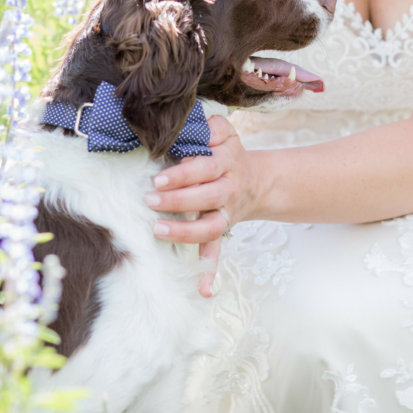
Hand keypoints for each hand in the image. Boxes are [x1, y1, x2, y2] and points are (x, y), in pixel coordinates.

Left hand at [145, 115, 251, 297]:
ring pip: (211, 226)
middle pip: (208, 196)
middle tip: (152, 199)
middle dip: (180, 199)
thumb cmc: (229, 154)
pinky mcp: (224, 230)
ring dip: (186, 231)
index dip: (185, 174)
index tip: (160, 178)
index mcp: (227, 162)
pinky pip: (218, 251)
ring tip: (158, 230)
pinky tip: (203, 290)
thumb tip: (183, 122)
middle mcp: (229, 189)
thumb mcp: (225, 133)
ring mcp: (227, 212)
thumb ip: (209, 126)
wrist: (260, 181)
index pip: (207, 168)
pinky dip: (211, 271)